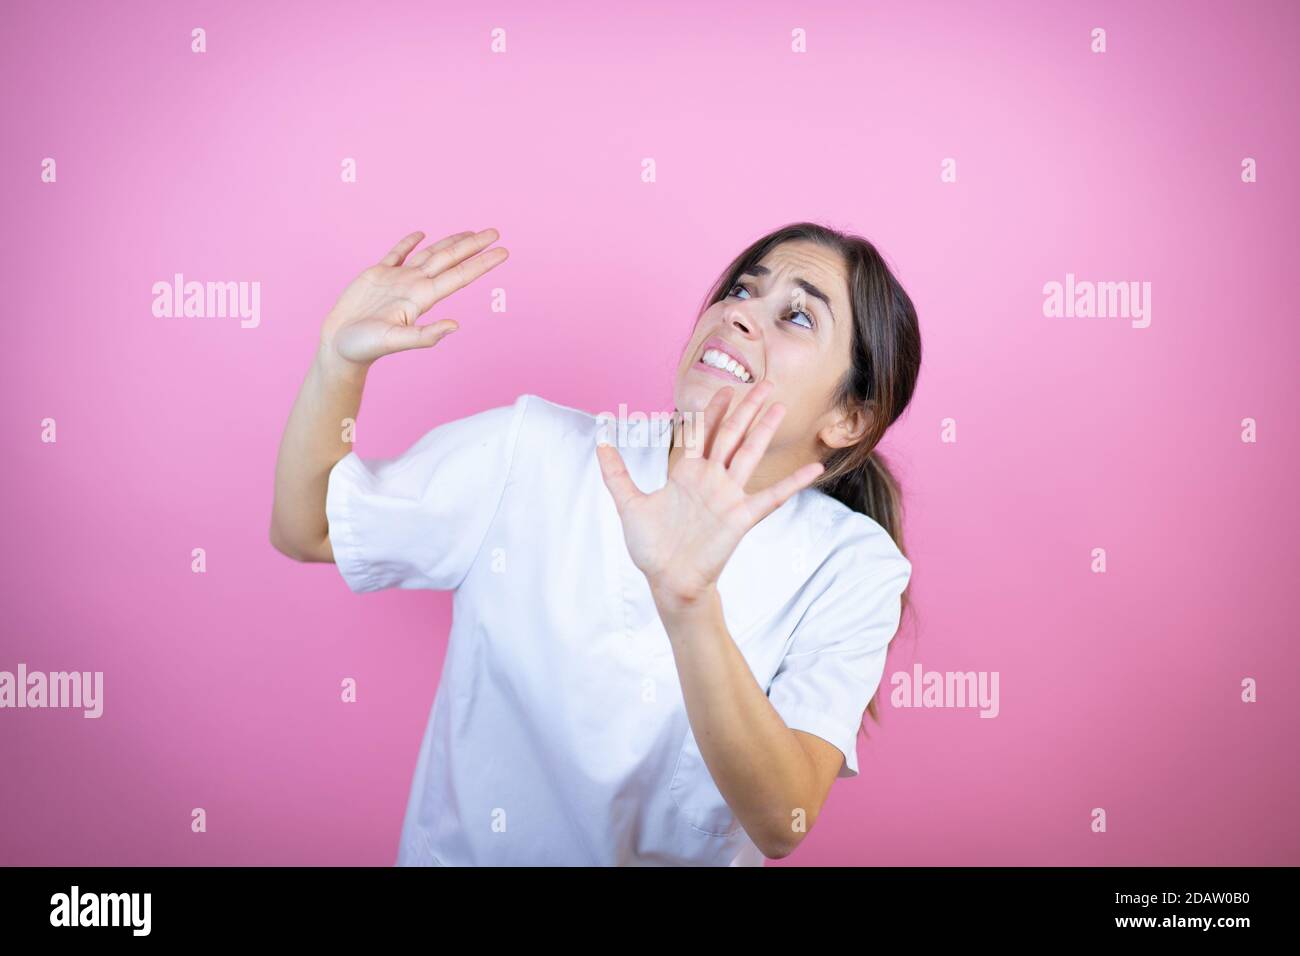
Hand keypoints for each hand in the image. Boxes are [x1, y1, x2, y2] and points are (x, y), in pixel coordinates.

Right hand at [320, 228, 508, 370]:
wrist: (339, 346)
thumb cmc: (365, 347)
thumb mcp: (396, 341)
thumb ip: (425, 335)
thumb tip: (455, 326)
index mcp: (422, 298)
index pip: (459, 276)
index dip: (481, 263)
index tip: (503, 251)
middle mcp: (415, 286)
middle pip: (450, 260)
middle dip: (473, 245)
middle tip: (496, 232)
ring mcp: (398, 279)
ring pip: (430, 255)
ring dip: (450, 243)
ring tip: (470, 232)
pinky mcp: (378, 275)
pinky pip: (397, 254)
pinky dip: (409, 243)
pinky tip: (421, 235)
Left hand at [595, 380, 825, 610]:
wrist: (667, 581)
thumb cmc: (652, 547)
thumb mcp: (629, 504)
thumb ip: (616, 474)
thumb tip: (600, 443)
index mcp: (686, 473)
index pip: (702, 433)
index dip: (713, 411)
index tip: (725, 389)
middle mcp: (711, 479)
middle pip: (732, 435)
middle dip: (746, 408)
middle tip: (765, 383)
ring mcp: (728, 496)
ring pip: (749, 454)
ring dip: (764, 430)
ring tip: (780, 407)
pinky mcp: (741, 517)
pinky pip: (771, 497)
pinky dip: (793, 483)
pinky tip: (814, 469)